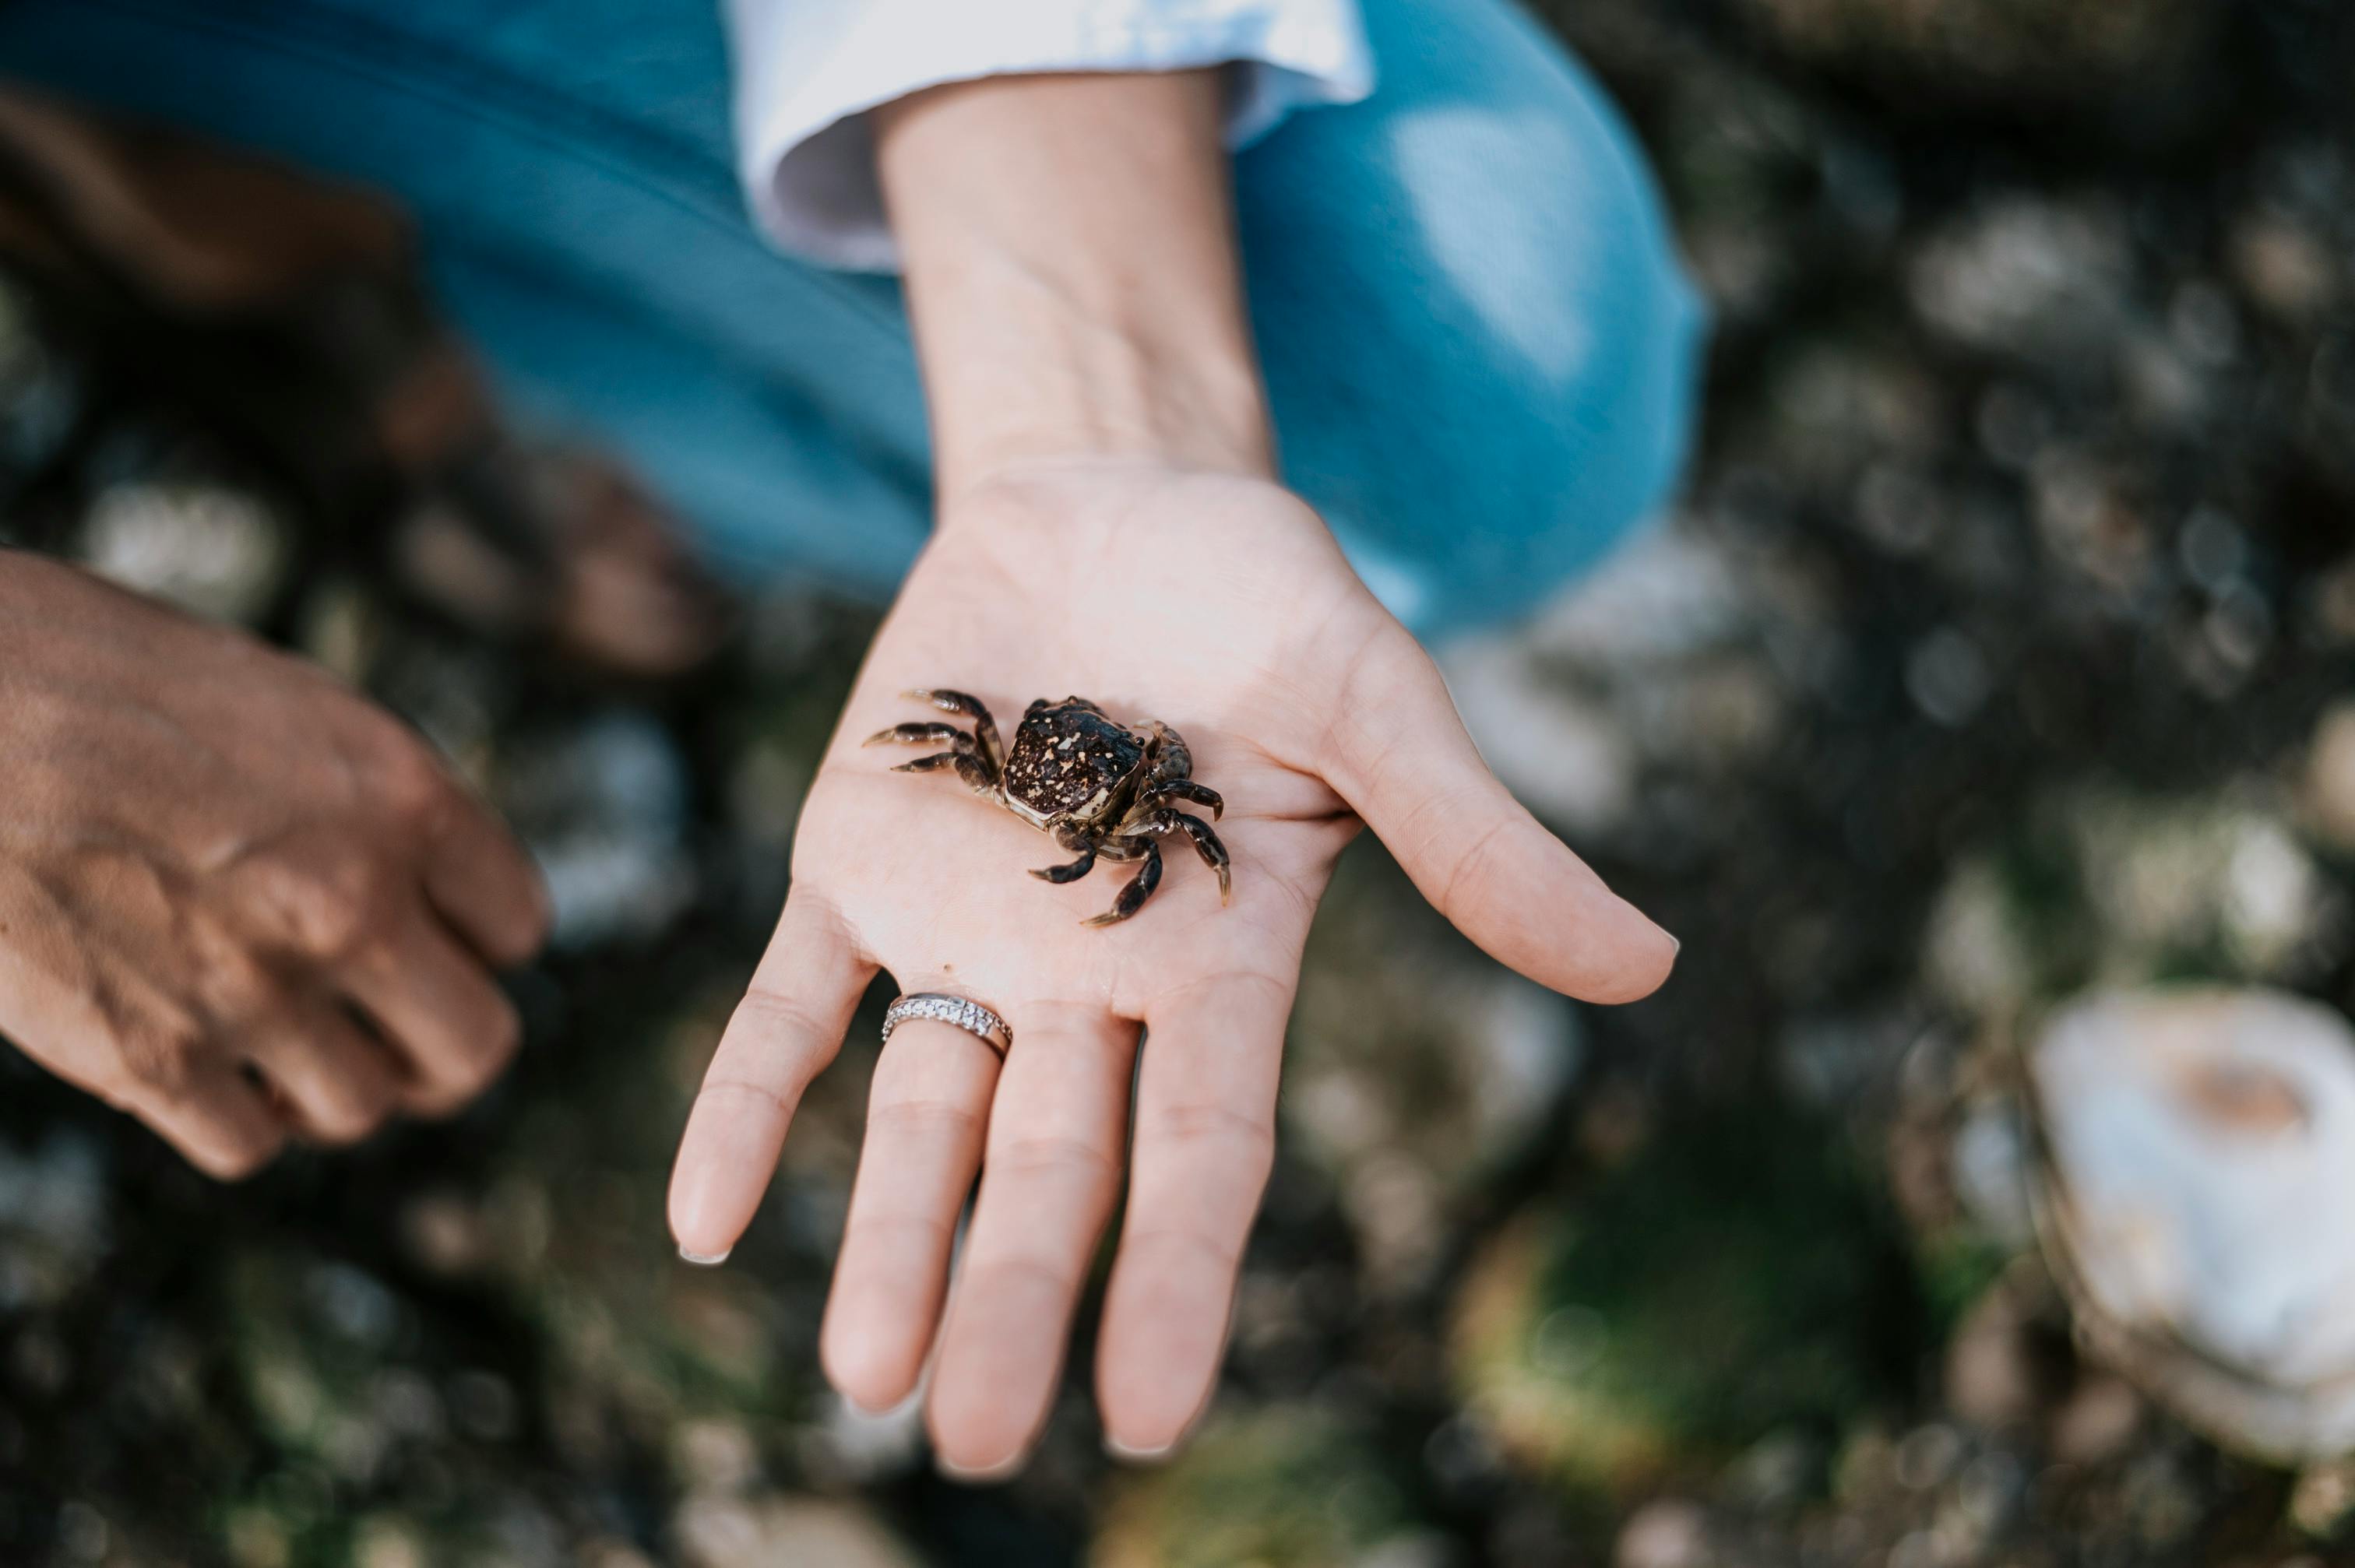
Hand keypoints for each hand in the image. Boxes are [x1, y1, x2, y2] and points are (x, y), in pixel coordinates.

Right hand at [0, 552, 549, 1175]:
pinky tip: (208, 1064)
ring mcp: (253, 990)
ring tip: (286, 1039)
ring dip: (333, 1083)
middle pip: (475, 1046)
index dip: (476, 938)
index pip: (517, 925)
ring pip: (362, 1107)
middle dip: (441, 1047)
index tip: (437, 938)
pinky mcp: (149, 1060)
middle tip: (400, 1033)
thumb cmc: (97, 680)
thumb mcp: (284, 709)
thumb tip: (425, 893)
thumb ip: (370, 808)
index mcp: (400, 797)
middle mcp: (350, 902)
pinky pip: (250, 1145)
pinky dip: (238, 1118)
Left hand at [667, 461, 1676, 1471]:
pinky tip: (702, 1221)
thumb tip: (1651, 964)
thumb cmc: (1267, 604)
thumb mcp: (1378, 703)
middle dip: (1013, 1293)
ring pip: (919, 1111)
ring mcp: (963, 925)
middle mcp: (1086, 975)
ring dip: (886, 1237)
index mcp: (1218, 958)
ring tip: (861, 1380)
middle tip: (970, 1447)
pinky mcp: (854, 859)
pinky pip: (793, 998)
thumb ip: (1476, 837)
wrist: (1112, 496)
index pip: (1203, 1145)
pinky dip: (746, 1097)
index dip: (1178, 1273)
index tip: (1149, 1413)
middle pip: (1050, 1159)